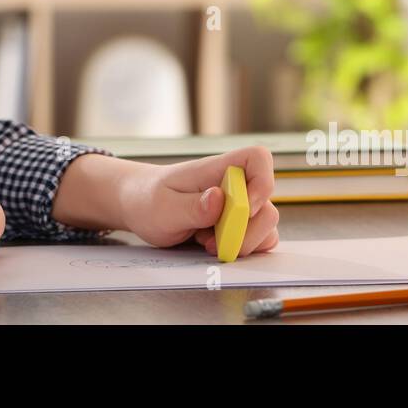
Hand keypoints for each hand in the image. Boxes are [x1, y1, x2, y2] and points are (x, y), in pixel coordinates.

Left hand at [119, 146, 278, 255]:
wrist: (139, 205)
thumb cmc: (149, 199)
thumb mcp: (163, 207)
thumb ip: (192, 207)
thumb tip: (219, 199)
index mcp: (217, 169)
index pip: (258, 158)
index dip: (262, 184)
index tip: (243, 210)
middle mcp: (234, 185)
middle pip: (268, 204)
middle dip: (247, 231)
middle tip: (214, 242)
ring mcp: (238, 205)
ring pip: (265, 225)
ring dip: (243, 242)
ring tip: (208, 245)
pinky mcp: (237, 224)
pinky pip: (258, 237)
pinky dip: (242, 248)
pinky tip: (214, 246)